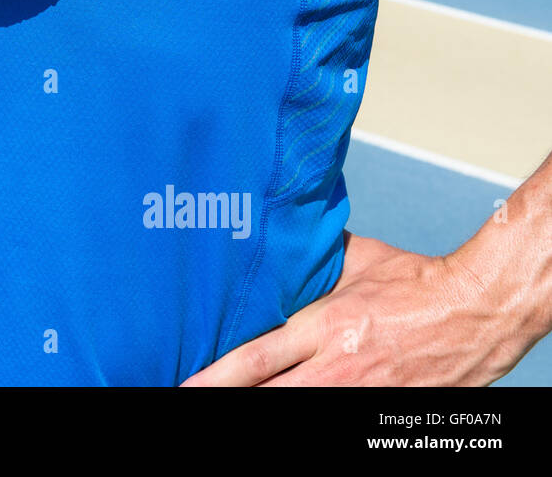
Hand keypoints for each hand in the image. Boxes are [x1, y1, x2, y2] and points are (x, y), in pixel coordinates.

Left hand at [181, 233, 528, 385]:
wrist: (478, 309)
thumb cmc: (414, 278)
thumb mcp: (355, 261)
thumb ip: (310, 264)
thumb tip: (275, 246)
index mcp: (325, 326)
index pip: (257, 359)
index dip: (216, 378)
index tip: (186, 385)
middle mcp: (338, 366)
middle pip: (270, 396)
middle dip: (232, 399)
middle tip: (195, 397)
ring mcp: (363, 393)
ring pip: (301, 411)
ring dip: (269, 406)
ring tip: (233, 404)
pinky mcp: (386, 411)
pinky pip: (341, 418)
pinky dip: (314, 411)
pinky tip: (295, 399)